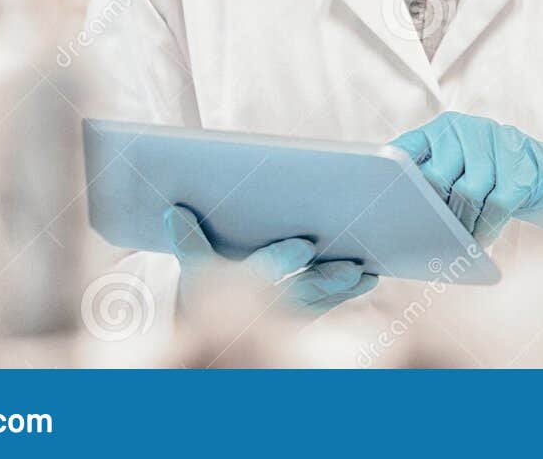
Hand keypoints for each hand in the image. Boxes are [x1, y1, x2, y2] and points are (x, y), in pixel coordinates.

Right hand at [163, 204, 378, 317]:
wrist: (214, 331)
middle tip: (352, 268)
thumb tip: (174, 211)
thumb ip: (189, 241)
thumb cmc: (208, 290)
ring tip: (366, 273)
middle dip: (325, 278)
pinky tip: (368, 276)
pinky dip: (347, 293)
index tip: (304, 245)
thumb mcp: (194, 268)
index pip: (263, 271)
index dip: (281, 259)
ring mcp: (288, 311)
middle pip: (300, 289)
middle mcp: (266, 303)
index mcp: (239, 287)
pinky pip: (328, 304)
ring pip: (320, 299)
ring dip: (343, 288)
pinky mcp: (304, 313)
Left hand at [388, 112, 542, 243]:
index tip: (387, 206)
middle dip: (435, 213)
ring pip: (468, 192)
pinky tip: (483, 238)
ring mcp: (497, 142)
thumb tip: (388, 209)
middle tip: (436, 233)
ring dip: (463, 224)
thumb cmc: (487, 177)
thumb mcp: (455, 168)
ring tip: (462, 239)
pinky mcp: (522, 165)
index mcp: (441, 129)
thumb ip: (426, 178)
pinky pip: (497, 204)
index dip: (394, 179)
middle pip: (436, 177)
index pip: (406, 150)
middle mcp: (466, 128)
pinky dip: (487, 228)